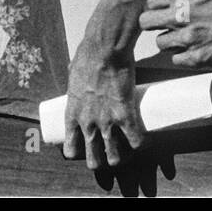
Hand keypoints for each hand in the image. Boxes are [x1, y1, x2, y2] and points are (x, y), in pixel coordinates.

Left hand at [63, 40, 145, 169]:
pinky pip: (135, 141)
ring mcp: (107, 122)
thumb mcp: (74, 74)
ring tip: (125, 153)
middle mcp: (88, 124)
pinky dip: (139, 144)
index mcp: (72, 115)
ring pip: (115, 157)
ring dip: (120, 158)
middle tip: (106, 153)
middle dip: (100, 160)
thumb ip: (76, 81)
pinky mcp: (126, 115)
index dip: (77, 152)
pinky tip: (141, 141)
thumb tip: (78, 75)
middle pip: (93, 159)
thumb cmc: (87, 56)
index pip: (70, 148)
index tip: (83, 148)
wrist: (105, 50)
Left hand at [139, 0, 211, 68]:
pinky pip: (176, 60)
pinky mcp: (197, 57)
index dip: (156, 8)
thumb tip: (171, 4)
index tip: (162, 11)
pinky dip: (184, 56)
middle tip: (166, 27)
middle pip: (146, 22)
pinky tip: (197, 50)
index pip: (150, 2)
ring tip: (187, 39)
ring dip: (171, 42)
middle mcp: (180, 14)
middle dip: (154, 25)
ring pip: (160, 43)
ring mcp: (188, 37)